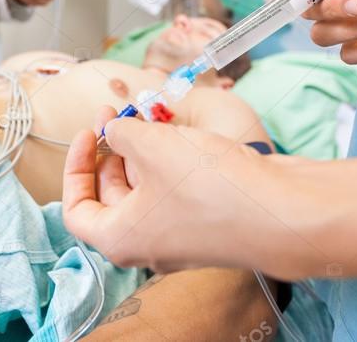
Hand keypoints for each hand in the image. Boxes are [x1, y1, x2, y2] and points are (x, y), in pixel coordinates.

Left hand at [62, 106, 293, 274]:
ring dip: (143, 152)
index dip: (75, 168)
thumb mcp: (152, 146)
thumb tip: (114, 129)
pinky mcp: (209, 222)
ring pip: (148, 190)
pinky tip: (181, 133)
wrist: (281, 211)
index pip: (76, 211)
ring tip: (148, 113)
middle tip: (117, 112)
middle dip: (111, 150)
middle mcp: (147, 244)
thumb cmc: (209, 187)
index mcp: (120, 238)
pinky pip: (178, 191)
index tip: (87, 133)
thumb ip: (122, 133)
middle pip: (113, 197)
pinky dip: (172, 162)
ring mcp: (181, 235)